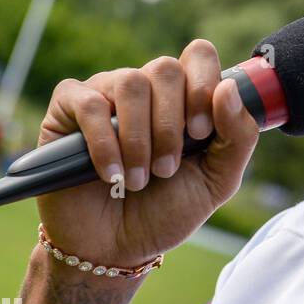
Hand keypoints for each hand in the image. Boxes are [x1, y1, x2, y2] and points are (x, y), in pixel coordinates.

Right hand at [34, 40, 259, 269]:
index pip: (198, 55)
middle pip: (165, 68)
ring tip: (138, 179)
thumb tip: (229, 87)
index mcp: (183, 98)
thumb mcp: (218, 181)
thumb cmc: (167, 210)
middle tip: (167, 169)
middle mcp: (145, 89)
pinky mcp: (66, 112)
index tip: (200, 134)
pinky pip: (88, 103)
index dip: (203, 86)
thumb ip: (238, 137)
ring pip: (130, 82)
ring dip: (139, 137)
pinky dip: (104, 142)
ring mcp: (105, 95)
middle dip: (171, 124)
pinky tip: (109, 174)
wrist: (114, 249)